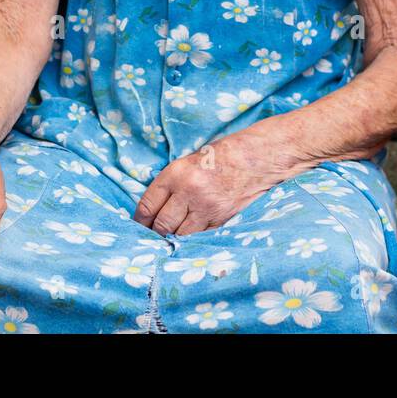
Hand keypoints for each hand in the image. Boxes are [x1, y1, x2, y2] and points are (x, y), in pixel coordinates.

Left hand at [134, 134, 281, 235]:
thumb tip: (154, 210)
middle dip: (156, 233)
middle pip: (162, 225)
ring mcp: (207, 208)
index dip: (140, 221)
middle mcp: (189, 191)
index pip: (148, 205)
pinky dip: (195, 239)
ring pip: (180, 235)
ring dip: (175, 238)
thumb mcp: (189, 163)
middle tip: (155, 236)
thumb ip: (171, 185)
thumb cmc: (221, 158)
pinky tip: (194, 237)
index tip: (139, 227)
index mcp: (176, 174)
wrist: (256, 159)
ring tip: (173, 238)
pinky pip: (201, 237)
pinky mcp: (222, 220)